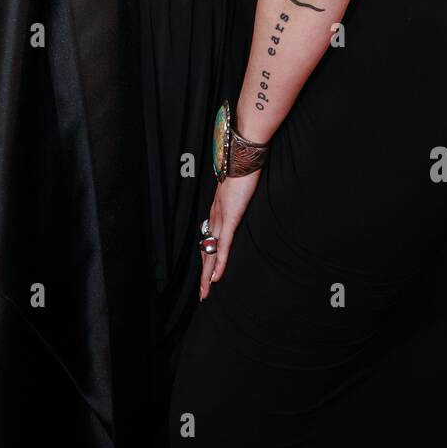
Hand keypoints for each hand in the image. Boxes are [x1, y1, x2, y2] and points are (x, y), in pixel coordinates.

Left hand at [199, 169, 259, 299]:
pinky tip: (216, 278)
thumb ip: (238, 196)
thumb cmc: (244, 166)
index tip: (206, 273)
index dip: (206, 257)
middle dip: (203, 273)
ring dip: (207, 274)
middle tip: (203, 293)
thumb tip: (241, 197)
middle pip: (205, 250)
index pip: (208, 238)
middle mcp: (214, 215)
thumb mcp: (239, 186)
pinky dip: (219, 263)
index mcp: (216, 209)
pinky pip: (223, 246)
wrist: (242, 154)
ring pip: (210, 252)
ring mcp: (220, 217)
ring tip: (205, 292)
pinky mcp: (229, 217)